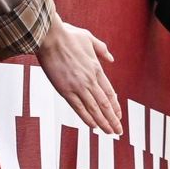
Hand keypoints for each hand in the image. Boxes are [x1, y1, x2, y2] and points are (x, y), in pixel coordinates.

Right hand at [36, 20, 119, 134]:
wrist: (50, 37)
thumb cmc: (68, 35)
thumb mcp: (90, 38)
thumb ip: (102, 49)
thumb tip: (111, 58)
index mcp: (97, 69)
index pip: (110, 92)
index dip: (115, 106)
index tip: (119, 116)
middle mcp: (90, 80)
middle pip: (105, 104)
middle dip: (113, 119)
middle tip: (119, 131)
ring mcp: (78, 86)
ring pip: (94, 109)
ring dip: (103, 122)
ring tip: (110, 133)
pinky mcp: (64, 89)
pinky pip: (78, 107)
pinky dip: (87, 118)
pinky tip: (93, 126)